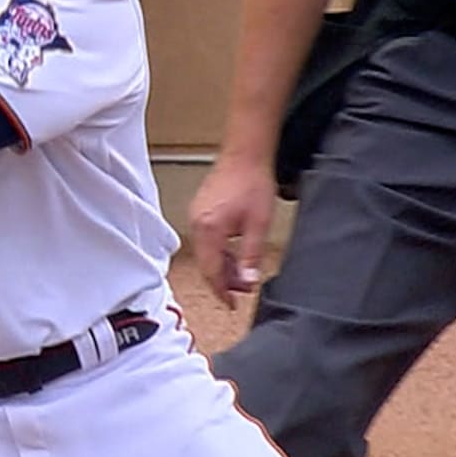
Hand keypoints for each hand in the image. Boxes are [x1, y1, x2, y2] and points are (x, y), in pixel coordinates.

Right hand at [188, 156, 277, 308]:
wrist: (246, 153)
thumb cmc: (252, 181)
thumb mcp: (259, 225)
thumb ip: (251, 256)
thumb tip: (247, 282)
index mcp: (208, 230)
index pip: (211, 272)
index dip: (222, 291)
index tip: (232, 304)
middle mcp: (197, 223)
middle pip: (206, 264)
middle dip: (224, 280)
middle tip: (243, 290)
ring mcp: (196, 215)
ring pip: (207, 252)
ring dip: (223, 266)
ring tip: (243, 273)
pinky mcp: (201, 209)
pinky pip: (207, 239)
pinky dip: (219, 251)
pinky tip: (234, 253)